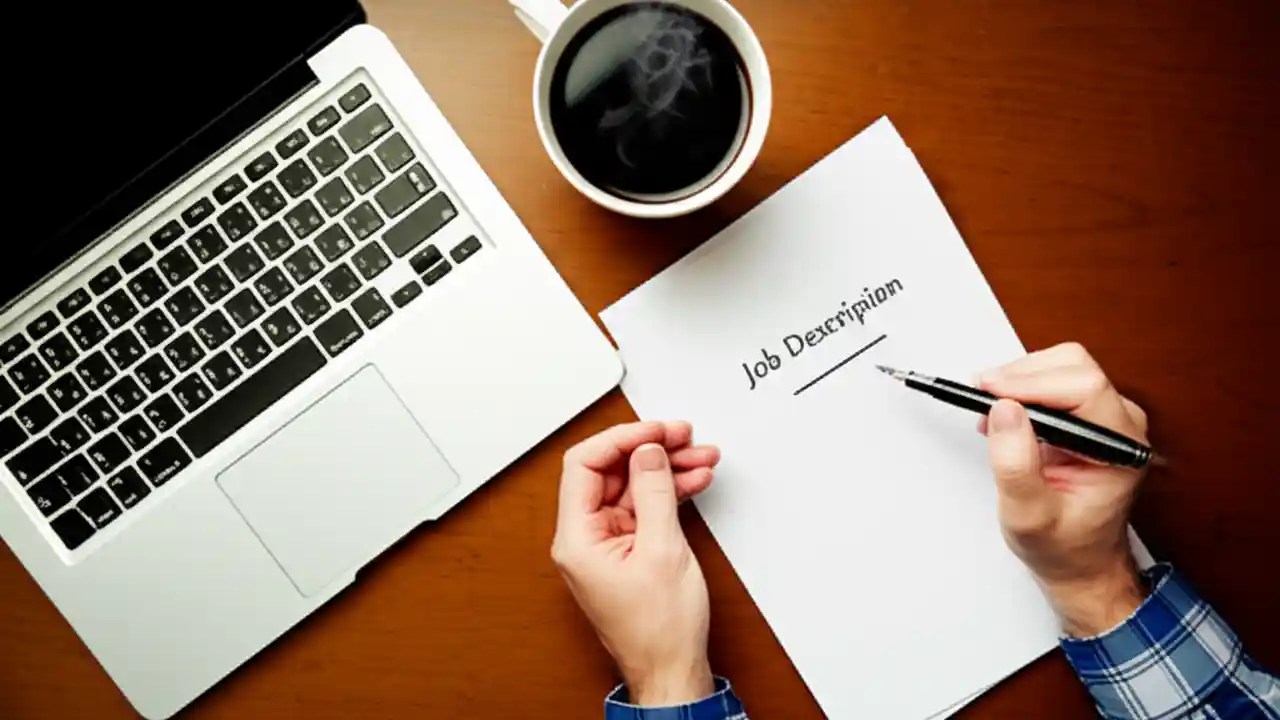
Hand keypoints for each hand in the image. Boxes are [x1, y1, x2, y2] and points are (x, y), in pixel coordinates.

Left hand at [552, 421, 720, 704]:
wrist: (672, 670)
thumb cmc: (659, 630)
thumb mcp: (663, 549)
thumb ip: (653, 492)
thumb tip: (648, 451)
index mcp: (577, 539)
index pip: (584, 464)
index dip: (622, 439)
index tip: (655, 431)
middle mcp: (584, 538)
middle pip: (610, 472)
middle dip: (650, 450)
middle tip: (683, 437)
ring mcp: (606, 544)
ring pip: (631, 487)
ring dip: (666, 469)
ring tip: (701, 456)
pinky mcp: (627, 550)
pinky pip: (643, 508)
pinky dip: (668, 492)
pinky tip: (694, 480)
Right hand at [978, 343, 1148, 635]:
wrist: (1079, 561)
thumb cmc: (1064, 546)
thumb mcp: (1029, 516)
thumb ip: (1015, 465)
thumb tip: (1003, 410)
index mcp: (1120, 448)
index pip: (1083, 387)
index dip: (1031, 383)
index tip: (990, 393)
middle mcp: (1120, 424)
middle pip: (1073, 366)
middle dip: (1021, 375)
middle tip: (982, 397)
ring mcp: (1105, 417)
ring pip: (1062, 366)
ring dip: (1018, 380)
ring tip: (990, 411)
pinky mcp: (1086, 415)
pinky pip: (1053, 380)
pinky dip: (1021, 388)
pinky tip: (1003, 415)